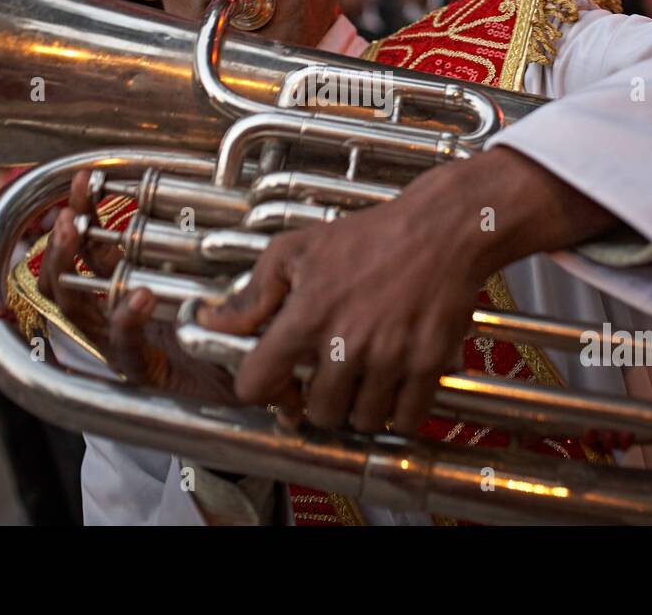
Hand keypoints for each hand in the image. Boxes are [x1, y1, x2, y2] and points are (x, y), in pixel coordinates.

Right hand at [36, 172, 235, 402]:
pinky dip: (127, 321)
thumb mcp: (201, 274)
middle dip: (59, 244)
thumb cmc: (221, 327)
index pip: (87, 250)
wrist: (246, 381)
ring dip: (70, 272)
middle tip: (69, 212)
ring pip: (77, 311)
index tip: (84, 178)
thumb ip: (185, 244)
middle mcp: (113, 318)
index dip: (79, 215)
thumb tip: (183, 195)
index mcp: (122, 291)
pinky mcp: (145, 372)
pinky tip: (138, 296)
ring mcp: (123, 347)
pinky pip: (125, 348)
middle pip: (63, 280)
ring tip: (77, 235)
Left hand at [198, 147, 619, 434]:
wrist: (440, 230)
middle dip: (317, 402)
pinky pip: (407, 418)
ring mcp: (390, 357)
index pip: (258, 385)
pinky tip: (394, 388)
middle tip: (327, 382)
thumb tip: (212, 321)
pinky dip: (399, 413)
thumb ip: (252, 293)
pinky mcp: (428, 364)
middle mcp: (346, 344)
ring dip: (358, 410)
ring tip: (361, 383)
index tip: (279, 384)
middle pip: (317, 413)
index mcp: (306, 317)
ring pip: (362, 421)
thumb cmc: (367, 237)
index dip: (263, 391)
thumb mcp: (295, 250)